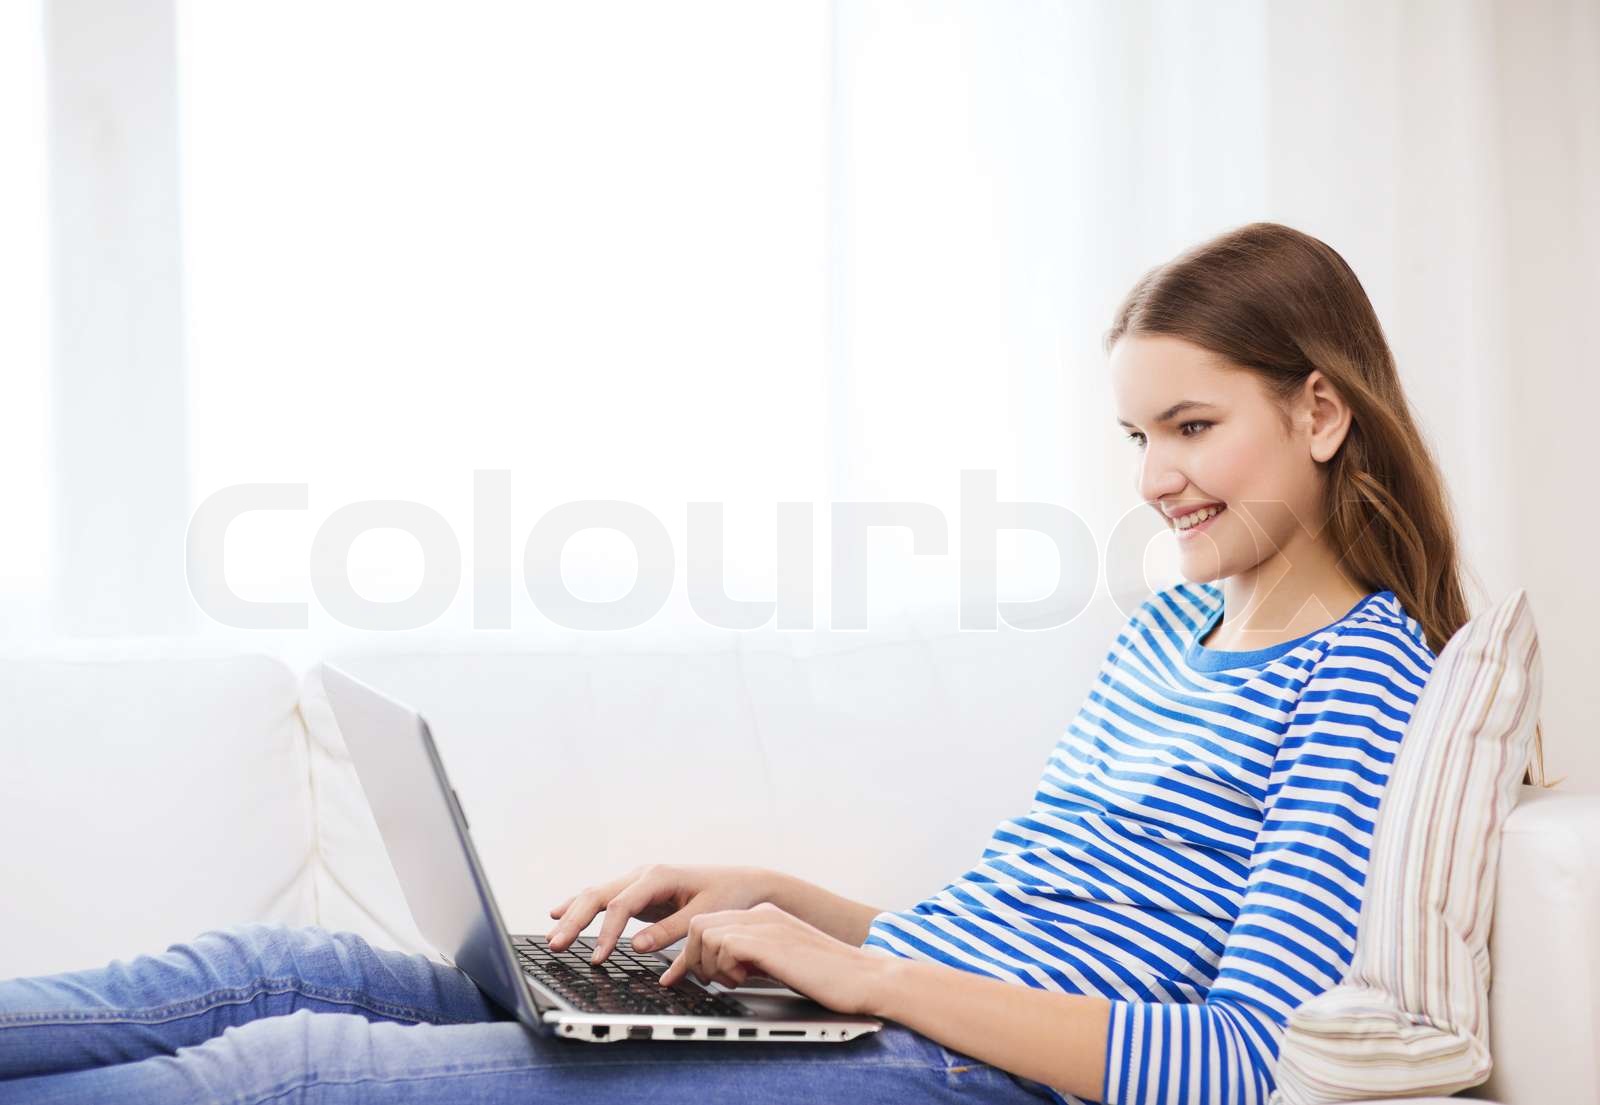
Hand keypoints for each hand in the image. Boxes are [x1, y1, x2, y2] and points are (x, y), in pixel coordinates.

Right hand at [547, 863, 775, 964]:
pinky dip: (580, 907)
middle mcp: (642, 875)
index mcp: (657, 877)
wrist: (742, 881)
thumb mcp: (703, 915)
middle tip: (555, 945)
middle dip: (574, 921)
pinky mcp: (637, 892)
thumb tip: (635, 947)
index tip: (597, 959)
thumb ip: (669, 931)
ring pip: (596, 895)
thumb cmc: (727, 896)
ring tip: (551, 937)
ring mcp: (637, 881)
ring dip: (572, 915)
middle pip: (599, 896)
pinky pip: (603, 899)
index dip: (606, 934)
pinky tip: (558, 913)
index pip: (621, 907)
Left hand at [655, 901, 887, 1016]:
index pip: (712, 923)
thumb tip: (724, 970)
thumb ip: (755, 959)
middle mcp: (763, 915)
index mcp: (766, 917)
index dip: (698, 953)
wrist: (865, 978)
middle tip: (719, 980)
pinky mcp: (771, 942)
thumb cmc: (829, 978)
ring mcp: (767, 925)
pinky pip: (723, 945)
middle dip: (697, 958)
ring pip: (704, 933)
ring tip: (736, 981)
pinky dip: (724, 967)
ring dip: (710, 964)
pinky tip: (746, 980)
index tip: (701, 977)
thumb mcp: (783, 963)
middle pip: (699, 923)